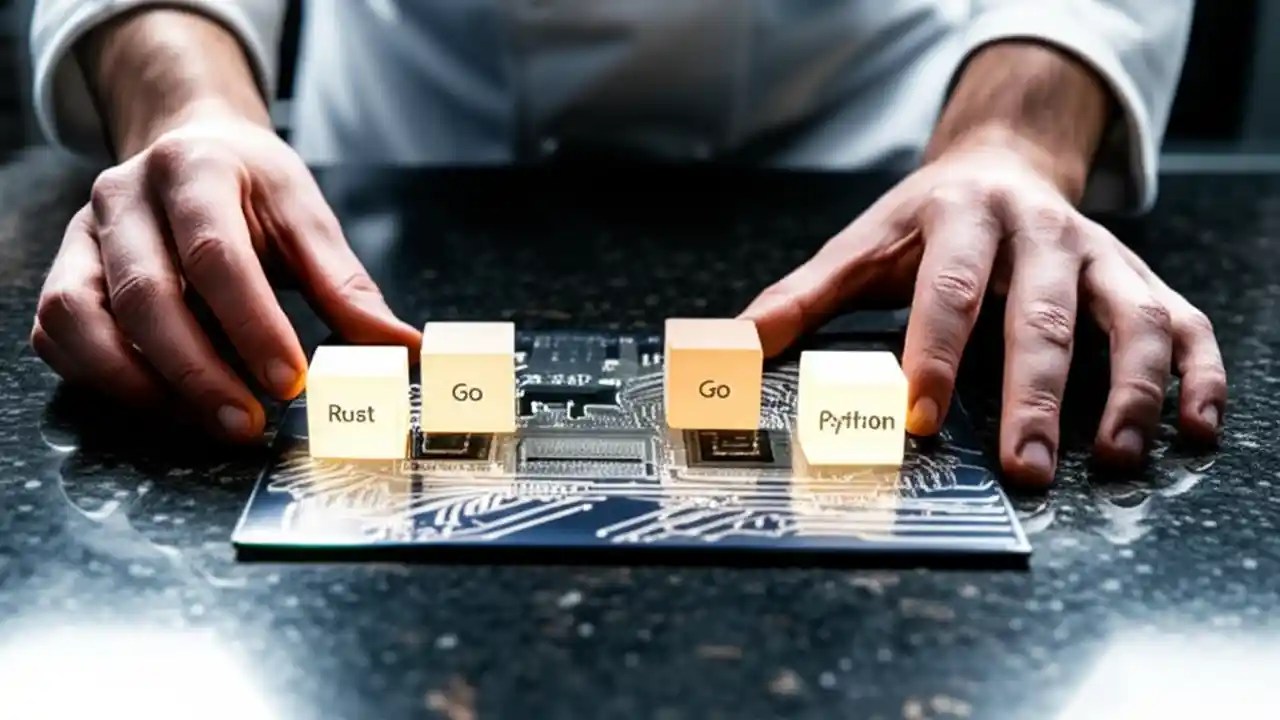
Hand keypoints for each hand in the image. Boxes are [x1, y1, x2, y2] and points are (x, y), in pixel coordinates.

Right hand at [31, 113, 420, 440]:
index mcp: (196, 170)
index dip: (252, 326)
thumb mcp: (307, 221)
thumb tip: (405, 353)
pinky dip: (100, 377)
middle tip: (248, 424)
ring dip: (139, 384)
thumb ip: (347, 290)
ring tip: (202, 422)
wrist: (191, 146)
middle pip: (144, 294)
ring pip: (80, 317)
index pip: (216, 255)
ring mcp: (83, 235)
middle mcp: (125, 196)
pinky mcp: (64, 270)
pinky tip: (159, 402)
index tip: (290, 383)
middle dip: (197, 372)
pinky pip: (57, 334)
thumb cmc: (255, 189)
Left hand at [740, 140, 1225, 485]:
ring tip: (1113, 459)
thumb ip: (803, 297)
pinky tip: (1193, 428)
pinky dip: (1198, 375)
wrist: (1002, 163)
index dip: (934, 353)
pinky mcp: (1141, 278)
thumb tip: (735, 348)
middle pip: (1042, 314)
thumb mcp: (863, 246)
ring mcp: (1100, 256)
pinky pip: (1186, 324)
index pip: (948, 290)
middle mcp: (1039, 233)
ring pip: (1132, 320)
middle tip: (1025, 467)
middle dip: (1035, 394)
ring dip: (1129, 392)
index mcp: (961, 219)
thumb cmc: (926, 222)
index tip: (918, 416)